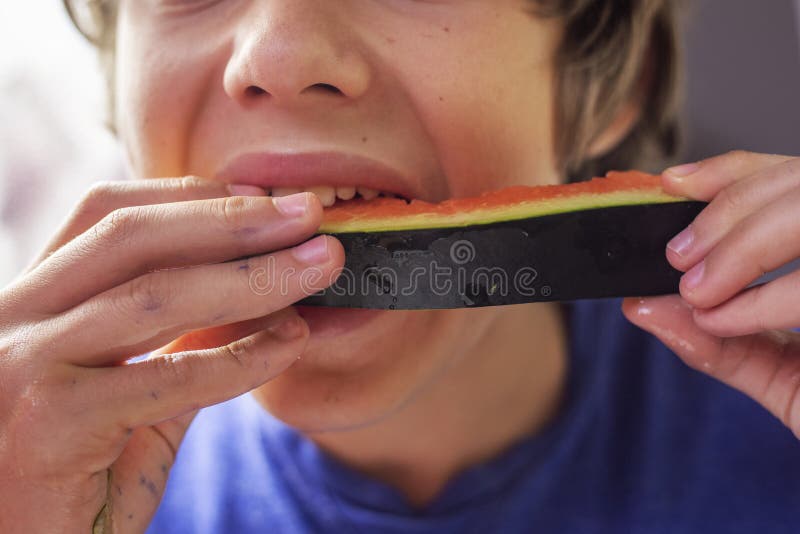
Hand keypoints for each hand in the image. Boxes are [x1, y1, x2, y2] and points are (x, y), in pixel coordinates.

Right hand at [0, 177, 343, 532]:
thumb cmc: (74, 480)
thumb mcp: (132, 397)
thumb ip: (183, 344)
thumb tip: (270, 299)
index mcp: (30, 303)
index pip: (107, 216)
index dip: (192, 198)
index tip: (265, 200)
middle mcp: (12, 321)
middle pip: (132, 237)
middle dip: (232, 220)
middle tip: (308, 213)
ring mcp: (19, 368)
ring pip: (155, 295)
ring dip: (254, 276)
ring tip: (321, 266)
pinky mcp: (45, 425)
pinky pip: (168, 377)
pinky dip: (241, 357)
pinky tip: (292, 343)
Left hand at [622, 151, 799, 437]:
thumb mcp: (783, 379)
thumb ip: (719, 345)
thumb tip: (643, 305)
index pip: (790, 178)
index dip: (731, 172)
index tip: (672, 186)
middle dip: (729, 217)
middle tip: (679, 264)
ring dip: (744, 246)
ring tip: (702, 298)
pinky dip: (769, 297)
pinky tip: (732, 318)